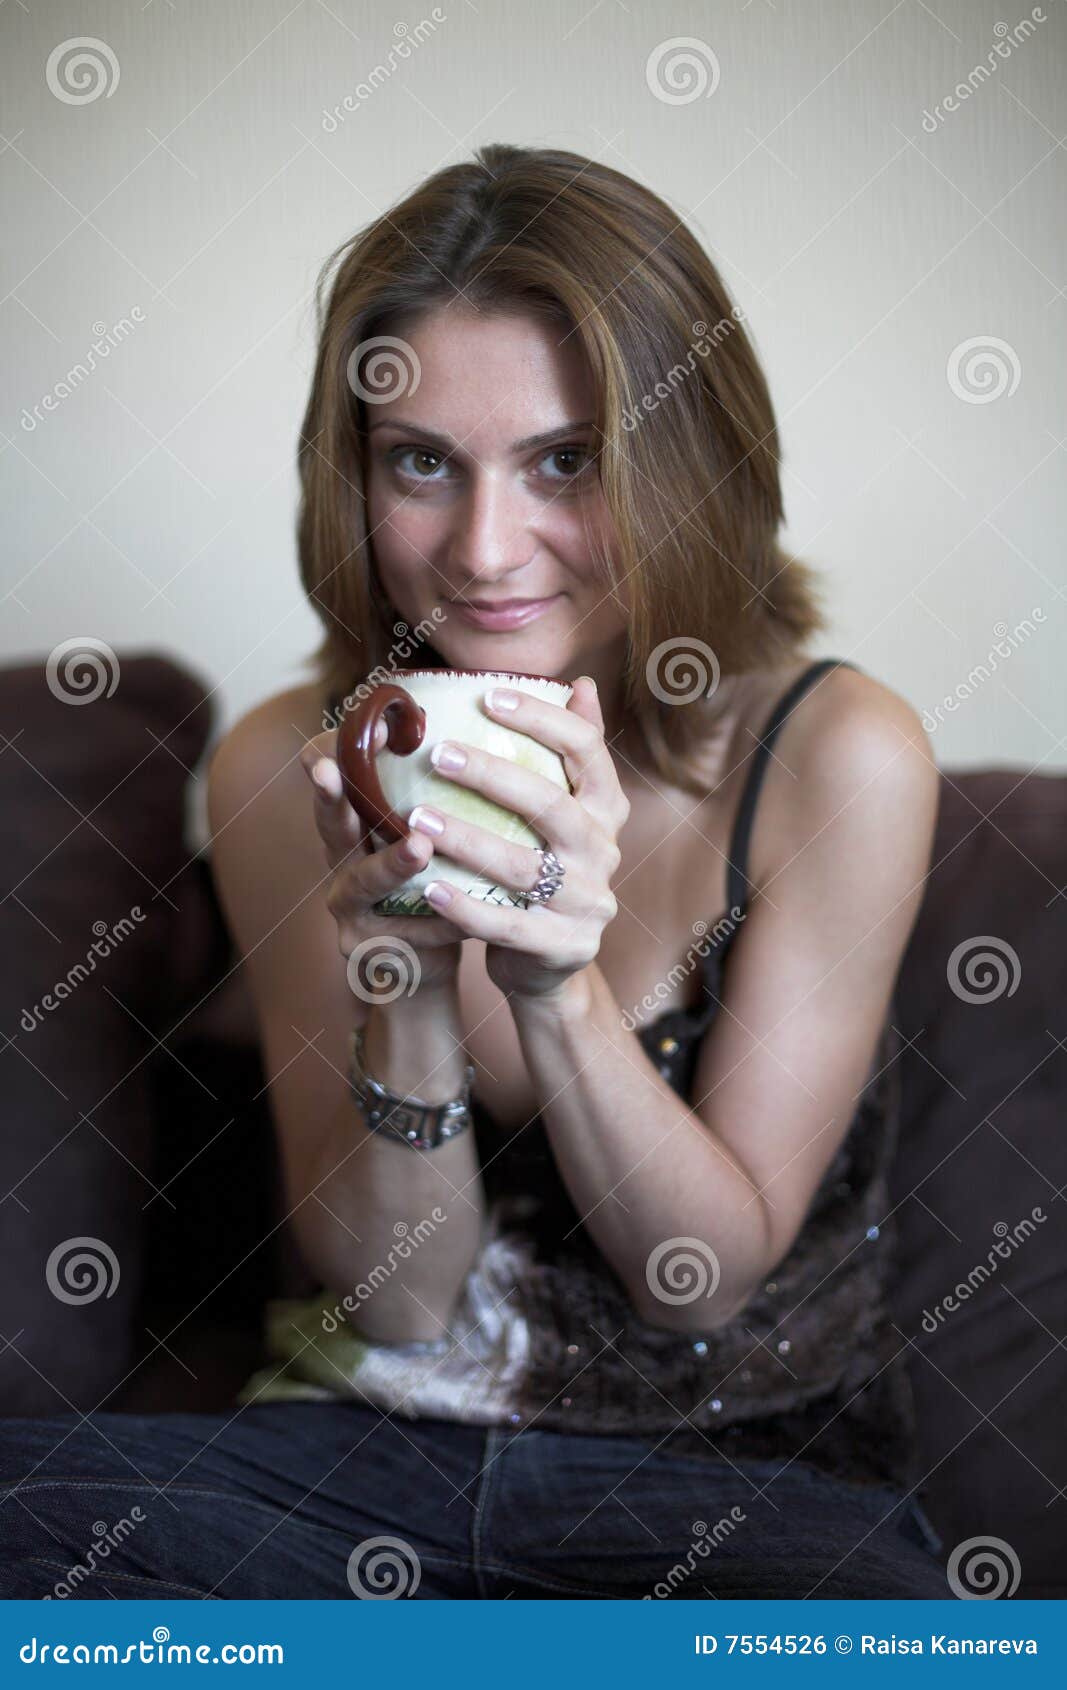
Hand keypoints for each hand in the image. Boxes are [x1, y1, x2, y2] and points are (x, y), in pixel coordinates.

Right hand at [300, 718, 465, 997]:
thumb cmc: (433, 880)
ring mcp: (349, 910)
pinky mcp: (371, 951)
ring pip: (365, 884)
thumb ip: (435, 788)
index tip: (341, 735)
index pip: (337, 783)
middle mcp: (341, 862)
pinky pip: (409, 933)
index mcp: (356, 826)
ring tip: (417, 847)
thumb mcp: (424, 831)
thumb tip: (477, 717)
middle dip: (332, 800)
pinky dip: (440, 921)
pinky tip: (466, 916)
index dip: (333, 759)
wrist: (427, 959)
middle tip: (330, 770)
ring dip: (392, 864)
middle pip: (331, 828)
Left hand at [407, 677, 629, 1003]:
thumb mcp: (564, 811)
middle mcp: (604, 851)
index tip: (488, 696)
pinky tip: (427, 887)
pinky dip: (466, 907)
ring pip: (523, 868)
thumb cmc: (544, 866)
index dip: (542, 719)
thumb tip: (582, 684)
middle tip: (437, 754)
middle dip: (492, 776)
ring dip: (467, 841)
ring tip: (416, 818)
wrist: (551, 959)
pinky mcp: (564, 947)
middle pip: (551, 805)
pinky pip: (508, 926)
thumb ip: (570, 754)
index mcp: (606, 807)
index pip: (586, 749)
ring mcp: (587, 902)